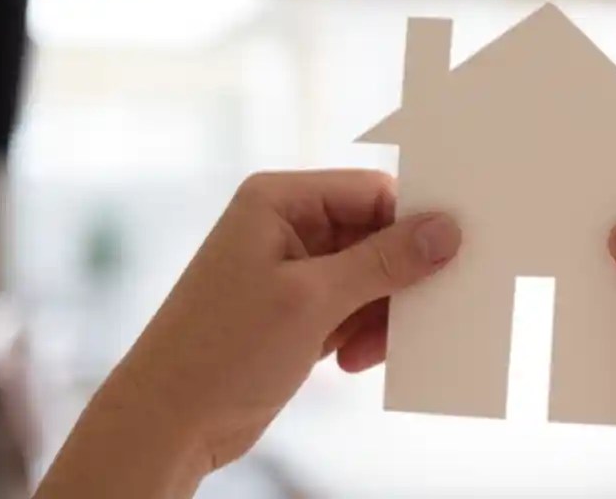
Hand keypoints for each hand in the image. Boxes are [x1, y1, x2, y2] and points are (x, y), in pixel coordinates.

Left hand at [34, 171, 460, 498]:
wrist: (166, 423)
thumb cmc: (221, 350)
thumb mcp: (313, 301)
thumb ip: (385, 262)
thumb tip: (445, 231)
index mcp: (278, 200)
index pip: (370, 192)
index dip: (411, 223)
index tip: (449, 256)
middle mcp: (286, 227)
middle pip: (375, 235)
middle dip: (396, 279)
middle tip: (417, 315)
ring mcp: (291, 271)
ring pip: (370, 277)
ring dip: (380, 314)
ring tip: (367, 353)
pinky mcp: (296, 312)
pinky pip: (353, 308)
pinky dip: (363, 333)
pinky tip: (349, 363)